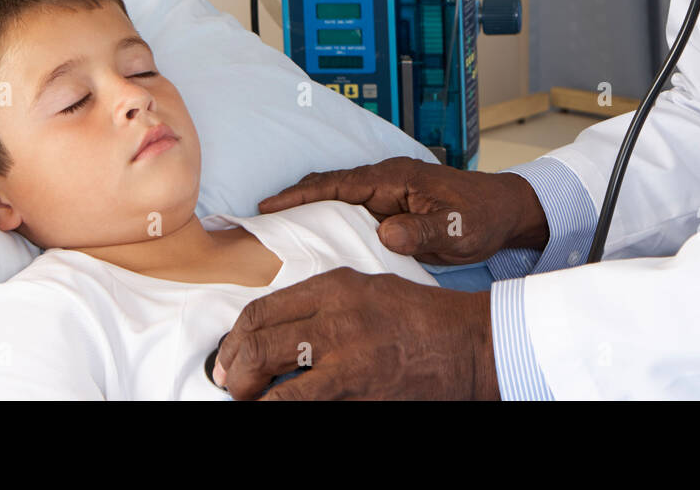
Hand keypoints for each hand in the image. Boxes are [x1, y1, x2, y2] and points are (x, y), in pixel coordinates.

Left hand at [213, 268, 498, 399]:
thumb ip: (322, 302)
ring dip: (253, 399)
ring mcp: (349, 365)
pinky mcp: (359, 398)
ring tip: (250, 402)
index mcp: (336, 288)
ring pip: (275, 392)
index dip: (235, 338)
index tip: (230, 352)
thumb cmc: (421, 316)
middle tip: (229, 383)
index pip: (261, 312)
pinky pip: (306, 408)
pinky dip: (285, 410)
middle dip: (233, 371)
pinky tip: (280, 409)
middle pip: (257, 348)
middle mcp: (337, 323)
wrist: (469, 345)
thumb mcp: (368, 288)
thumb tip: (275, 327)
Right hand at [258, 155, 547, 265]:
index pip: (338, 183)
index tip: (268, 205)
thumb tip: (387, 232)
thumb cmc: (481, 217)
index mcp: (395, 178)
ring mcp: (385, 194)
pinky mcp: (389, 209)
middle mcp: (385, 181)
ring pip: (334, 199)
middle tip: (254, 219)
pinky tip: (310, 239)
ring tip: (269, 231)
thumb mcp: (456, 228)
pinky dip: (324, 219)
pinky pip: (348, 212)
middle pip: (327, 187)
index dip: (301, 194)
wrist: (502, 212)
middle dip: (290, 199)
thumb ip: (423, 229)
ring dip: (304, 210)